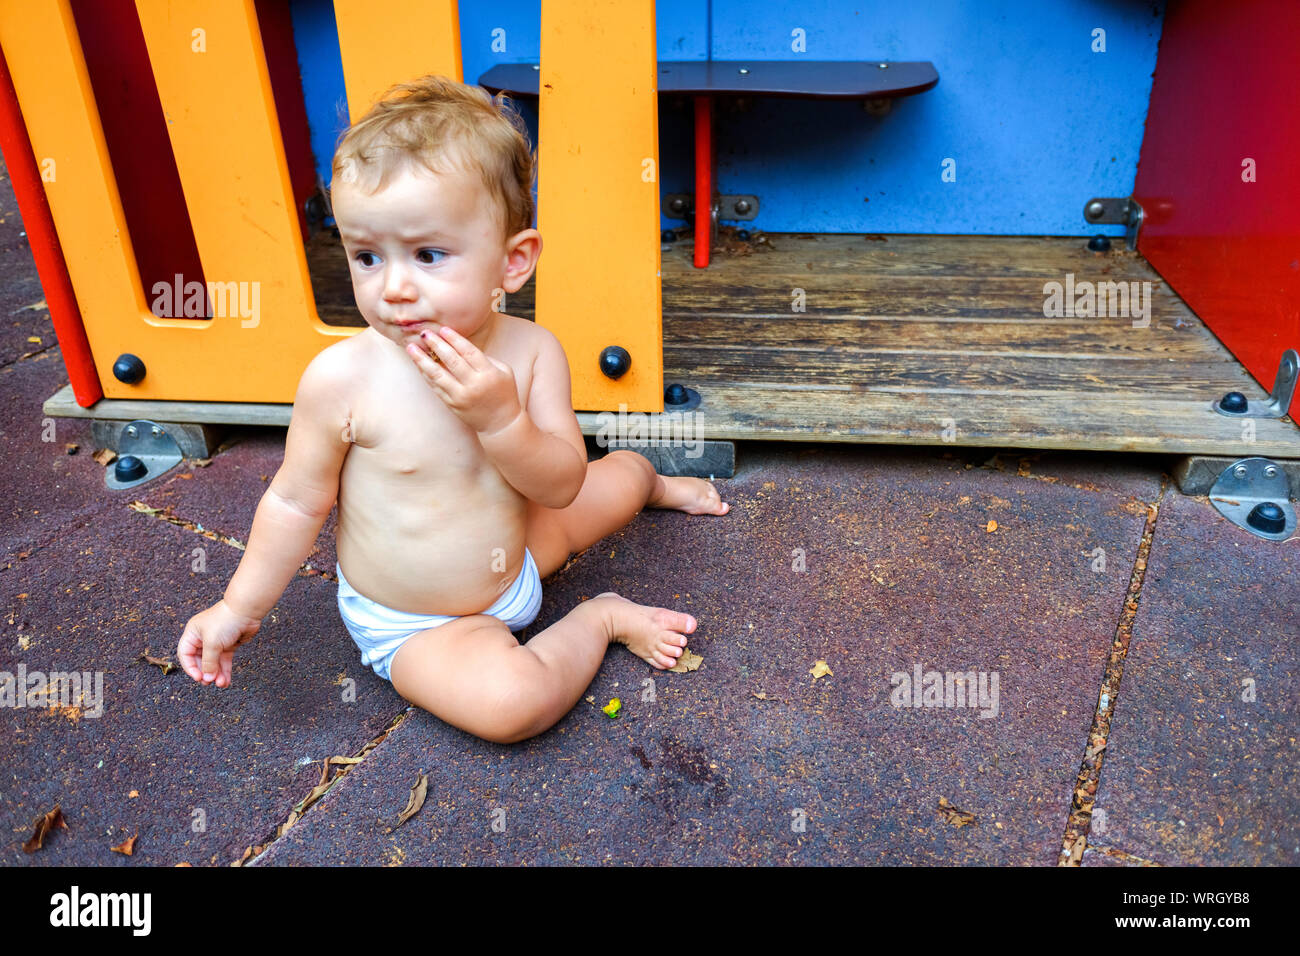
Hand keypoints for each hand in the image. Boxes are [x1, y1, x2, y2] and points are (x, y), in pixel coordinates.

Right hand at [177, 599, 261, 687]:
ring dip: (216, 674)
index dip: (190, 667)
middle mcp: (202, 638)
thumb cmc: (226, 621)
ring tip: (221, 684)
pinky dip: (224, 671)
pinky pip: (224, 661)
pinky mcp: (229, 645)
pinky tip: (225, 681)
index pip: (185, 654)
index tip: (198, 677)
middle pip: (199, 661)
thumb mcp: (212, 643)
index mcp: (193, 634)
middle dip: (205, 672)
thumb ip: (208, 662)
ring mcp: (216, 642)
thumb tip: (207, 678)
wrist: (247, 611)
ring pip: (213, 663)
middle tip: (209, 683)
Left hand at [405, 325, 522, 434]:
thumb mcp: (504, 372)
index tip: (443, 329)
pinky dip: (425, 374)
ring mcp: (461, 396)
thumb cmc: (504, 394)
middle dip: (436, 344)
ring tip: (411, 348)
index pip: (468, 351)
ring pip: (438, 374)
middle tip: (425, 333)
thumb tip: (462, 346)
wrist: (500, 423)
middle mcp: (473, 384)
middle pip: (451, 360)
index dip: (454, 339)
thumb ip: (486, 358)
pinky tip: (418, 364)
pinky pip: (435, 387)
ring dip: (422, 359)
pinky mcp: (452, 404)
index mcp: (488, 373)